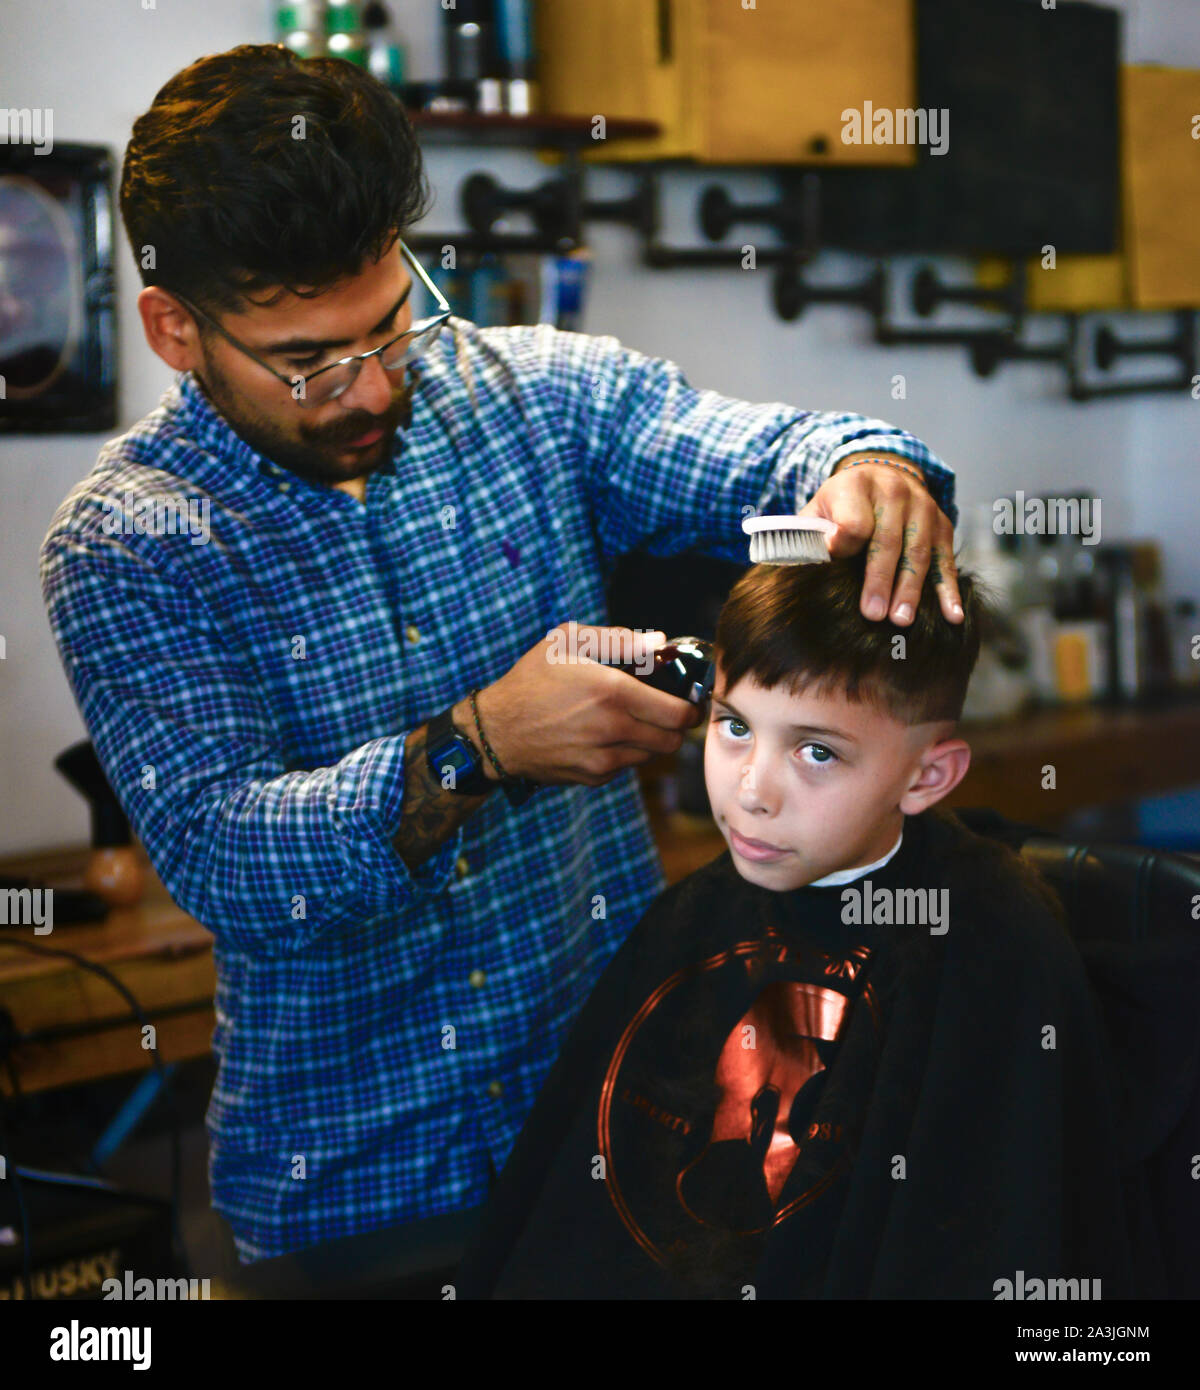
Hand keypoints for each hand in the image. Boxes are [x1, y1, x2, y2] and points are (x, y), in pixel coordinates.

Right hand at [470, 623, 705, 786]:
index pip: (679, 713)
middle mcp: (612, 729)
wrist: (495, 732)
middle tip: (670, 711)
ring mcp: (603, 758)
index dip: (692, 708)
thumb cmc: (531, 681)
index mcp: (612, 693)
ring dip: (651, 739)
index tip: (690, 700)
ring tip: (632, 719)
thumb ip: (618, 639)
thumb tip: (659, 643)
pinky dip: (625, 751)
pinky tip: (605, 734)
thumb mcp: (566, 642)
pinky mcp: (593, 776)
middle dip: (677, 726)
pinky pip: (626, 765)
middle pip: (673, 740)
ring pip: (652, 755)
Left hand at [798, 454, 962, 625]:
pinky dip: (949, 590)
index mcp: (855, 486)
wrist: (880, 476)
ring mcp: (923, 507)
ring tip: (901, 620)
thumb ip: (810, 536)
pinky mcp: (943, 524)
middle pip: (887, 541)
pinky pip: (946, 560)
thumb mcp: (818, 510)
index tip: (837, 569)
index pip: (854, 522)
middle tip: (874, 614)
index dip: (845, 546)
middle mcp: (893, 491)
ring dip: (910, 589)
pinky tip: (952, 615)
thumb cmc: (840, 505)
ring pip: (918, 552)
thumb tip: (806, 565)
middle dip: (880, 580)